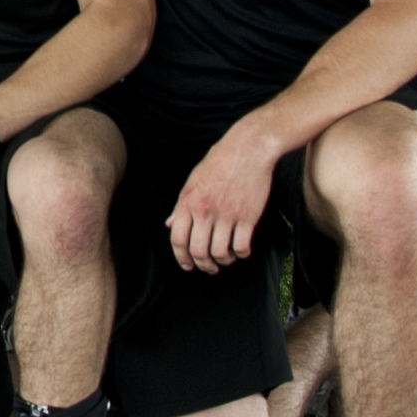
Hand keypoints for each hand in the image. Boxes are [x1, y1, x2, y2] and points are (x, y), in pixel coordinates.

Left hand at [167, 127, 275, 274]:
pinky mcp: (248, 217)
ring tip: (225, 258)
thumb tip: (169, 224)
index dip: (181, 257)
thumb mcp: (193, 181)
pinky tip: (241, 250)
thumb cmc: (219, 163)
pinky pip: (241, 247)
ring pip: (219, 253)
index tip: (188, 265)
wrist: (247, 148)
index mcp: (188, 202)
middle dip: (203, 265)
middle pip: (198, 251)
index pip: (177, 239)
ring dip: (223, 261)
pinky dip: (241, 254)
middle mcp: (205, 210)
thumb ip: (180, 205)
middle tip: (209, 268)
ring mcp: (227, 214)